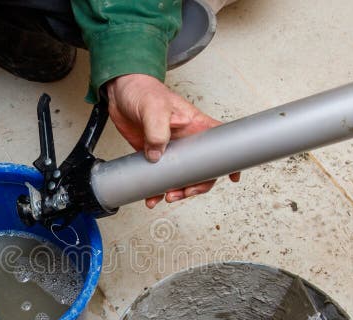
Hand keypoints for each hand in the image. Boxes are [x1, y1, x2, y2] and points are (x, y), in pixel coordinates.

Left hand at [105, 74, 239, 207]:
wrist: (120, 93)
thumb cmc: (142, 90)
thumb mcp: (154, 107)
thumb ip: (158, 130)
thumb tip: (158, 155)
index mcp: (194, 125)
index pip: (220, 142)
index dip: (229, 159)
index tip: (232, 175)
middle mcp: (186, 139)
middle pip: (202, 168)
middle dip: (197, 184)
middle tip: (185, 191)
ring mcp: (170, 149)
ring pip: (182, 176)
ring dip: (177, 190)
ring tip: (167, 196)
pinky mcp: (154, 155)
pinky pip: (160, 176)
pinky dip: (157, 189)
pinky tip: (152, 197)